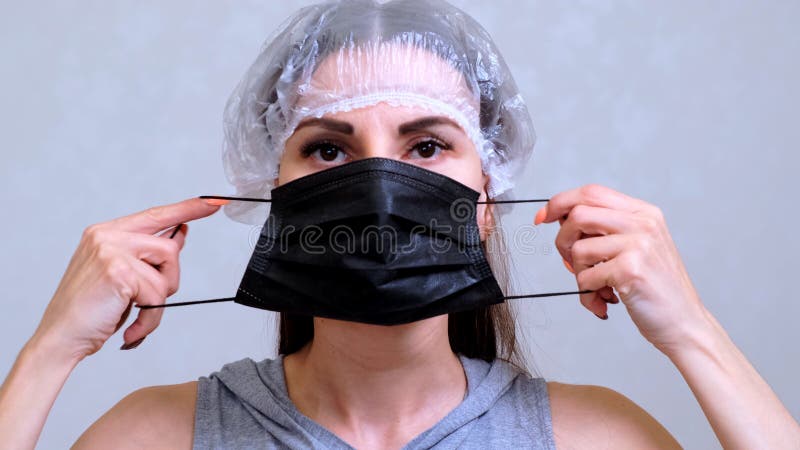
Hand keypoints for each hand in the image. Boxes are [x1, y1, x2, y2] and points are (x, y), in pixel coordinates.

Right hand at [31, 197, 224, 360]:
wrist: (60, 338)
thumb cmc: (90, 310)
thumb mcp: (122, 276)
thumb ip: (148, 255)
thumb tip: (179, 235)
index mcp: (107, 232)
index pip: (157, 215)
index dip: (188, 209)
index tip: (214, 202)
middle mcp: (107, 235)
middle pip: (169, 248)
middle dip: (169, 279)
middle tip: (148, 300)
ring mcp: (111, 251)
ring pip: (166, 273)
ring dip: (158, 302)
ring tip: (137, 314)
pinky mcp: (118, 272)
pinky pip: (156, 295)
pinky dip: (150, 319)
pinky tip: (132, 329)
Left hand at [535, 184, 708, 354]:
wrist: (685, 323)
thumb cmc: (655, 288)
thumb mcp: (637, 246)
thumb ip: (604, 229)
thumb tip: (559, 219)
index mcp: (643, 213)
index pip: (590, 192)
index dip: (559, 203)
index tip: (543, 218)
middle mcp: (643, 223)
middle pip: (578, 214)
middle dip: (563, 240)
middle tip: (572, 262)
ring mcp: (639, 245)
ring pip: (578, 249)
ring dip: (578, 273)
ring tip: (598, 286)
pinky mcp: (631, 270)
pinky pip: (585, 277)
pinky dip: (588, 293)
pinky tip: (606, 299)